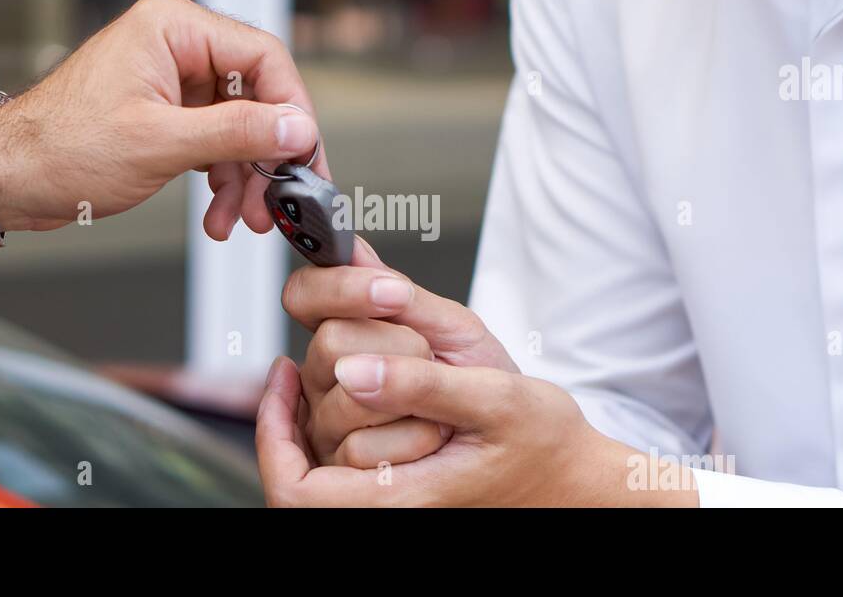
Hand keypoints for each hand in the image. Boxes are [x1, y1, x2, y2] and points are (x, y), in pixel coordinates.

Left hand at [0, 0, 324, 252]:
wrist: (10, 178)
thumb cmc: (59, 148)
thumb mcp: (161, 143)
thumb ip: (237, 133)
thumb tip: (295, 128)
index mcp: (173, 29)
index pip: (263, 58)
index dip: (291, 109)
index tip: (303, 153)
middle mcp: (176, 47)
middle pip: (256, 97)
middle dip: (267, 156)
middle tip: (280, 197)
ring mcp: (171, 82)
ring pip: (239, 128)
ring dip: (246, 178)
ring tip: (246, 218)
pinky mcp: (166, 114)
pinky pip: (215, 144)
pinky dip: (223, 181)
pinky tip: (221, 213)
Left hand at [256, 355, 699, 506]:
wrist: (570, 473)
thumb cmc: (542, 443)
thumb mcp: (496, 400)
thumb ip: (422, 385)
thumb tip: (352, 369)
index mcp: (397, 500)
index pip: (294, 489)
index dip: (272, 433)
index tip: (281, 375)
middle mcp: (379, 502)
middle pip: (304, 450)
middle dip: (314, 388)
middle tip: (350, 341)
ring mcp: (379, 489)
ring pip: (317, 438)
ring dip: (326, 388)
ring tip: (366, 352)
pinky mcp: (385, 474)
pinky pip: (336, 439)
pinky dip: (340, 398)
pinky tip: (361, 367)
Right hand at [281, 237, 518, 466]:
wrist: (512, 441)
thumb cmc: (483, 385)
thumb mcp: (455, 330)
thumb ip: (401, 294)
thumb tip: (351, 248)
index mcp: (347, 327)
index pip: (305, 294)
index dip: (339, 288)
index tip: (392, 292)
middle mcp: (327, 372)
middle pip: (330, 340)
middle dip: (399, 347)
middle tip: (434, 359)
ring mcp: (327, 419)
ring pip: (345, 395)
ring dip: (410, 398)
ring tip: (437, 403)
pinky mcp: (340, 467)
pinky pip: (359, 448)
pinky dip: (410, 438)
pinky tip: (429, 433)